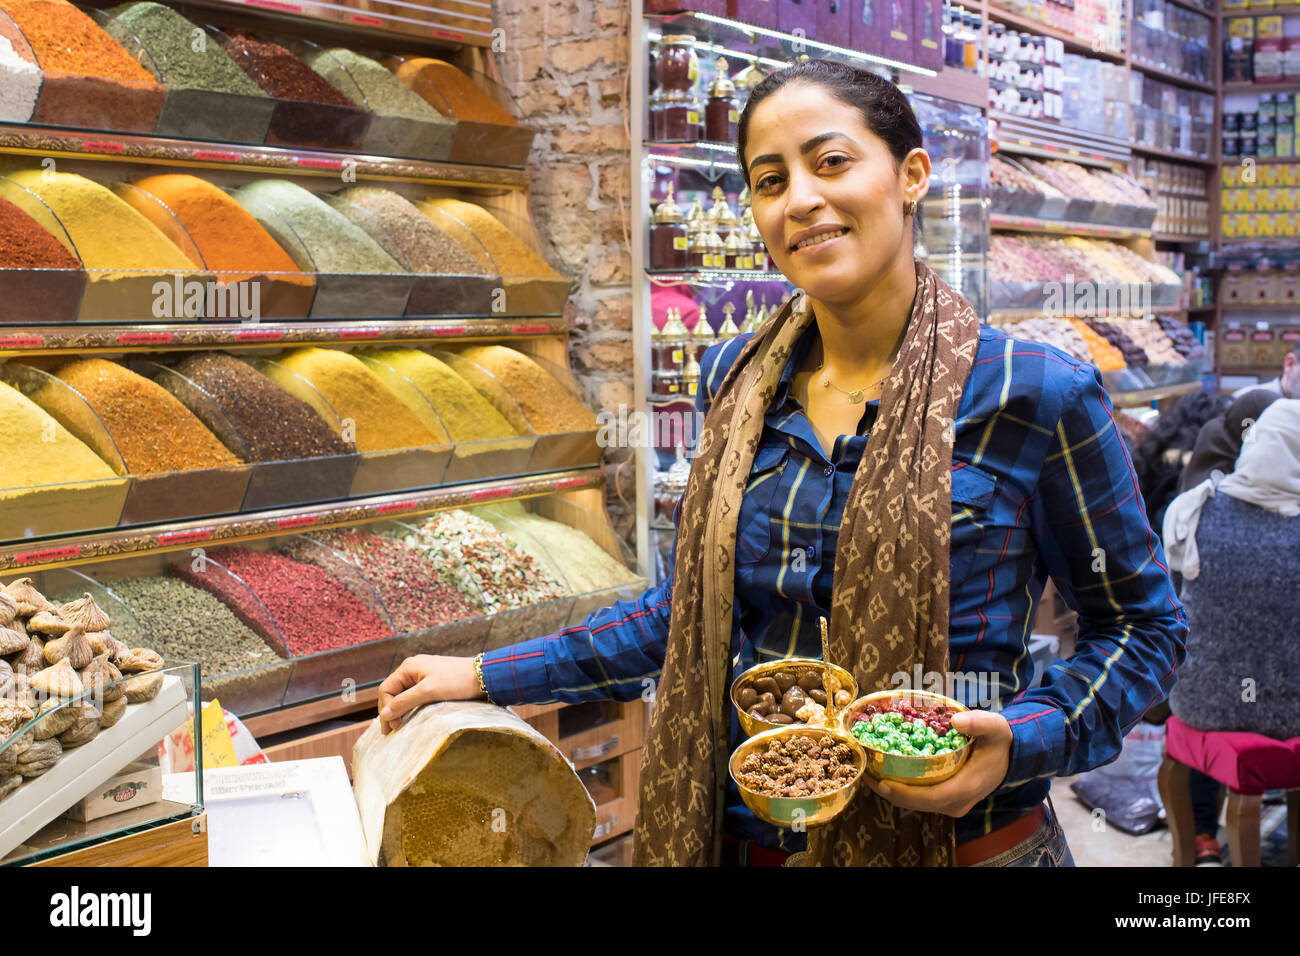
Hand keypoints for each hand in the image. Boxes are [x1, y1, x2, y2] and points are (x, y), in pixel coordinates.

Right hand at [377, 655, 481, 733]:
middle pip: (393, 691)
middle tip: (392, 731)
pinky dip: (411, 705)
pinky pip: (415, 694)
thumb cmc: (456, 681)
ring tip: (400, 725)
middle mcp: (413, 668)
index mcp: (408, 667)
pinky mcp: (433, 680)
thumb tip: (384, 714)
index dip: (386, 709)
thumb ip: (405, 702)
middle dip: (391, 710)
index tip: (393, 727)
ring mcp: (423, 673)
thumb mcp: (428, 692)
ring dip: (400, 709)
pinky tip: (412, 715)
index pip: (386, 689)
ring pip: (403, 693)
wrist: (483, 676)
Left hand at [860, 710, 1013, 816]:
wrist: (1011, 757)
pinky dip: (902, 790)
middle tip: (866, 775)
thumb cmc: (999, 741)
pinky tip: (885, 774)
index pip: (932, 797)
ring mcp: (952, 804)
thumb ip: (979, 723)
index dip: (906, 793)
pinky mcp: (946, 801)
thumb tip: (956, 721)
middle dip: (890, 793)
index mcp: (968, 787)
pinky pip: (920, 799)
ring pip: (917, 803)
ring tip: (869, 774)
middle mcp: (958, 802)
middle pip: (918, 803)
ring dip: (893, 792)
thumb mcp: (996, 727)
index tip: (882, 783)